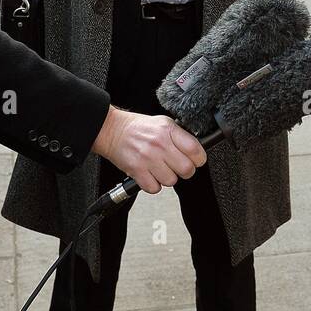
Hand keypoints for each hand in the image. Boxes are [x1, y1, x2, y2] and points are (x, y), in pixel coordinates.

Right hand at [91, 106, 206, 193]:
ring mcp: (148, 158)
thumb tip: (196, 151)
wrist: (112, 130)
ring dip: (167, 178)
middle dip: (185, 171)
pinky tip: (150, 175)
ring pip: (171, 181)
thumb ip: (179, 136)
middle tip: (178, 166)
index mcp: (168, 130)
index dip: (199, 158)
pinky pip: (154, 188)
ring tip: (160, 168)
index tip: (195, 160)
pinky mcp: (137, 171)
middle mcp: (159, 144)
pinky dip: (153, 185)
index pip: (195, 150)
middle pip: (187, 169)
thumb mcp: (162, 123)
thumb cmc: (138, 128)